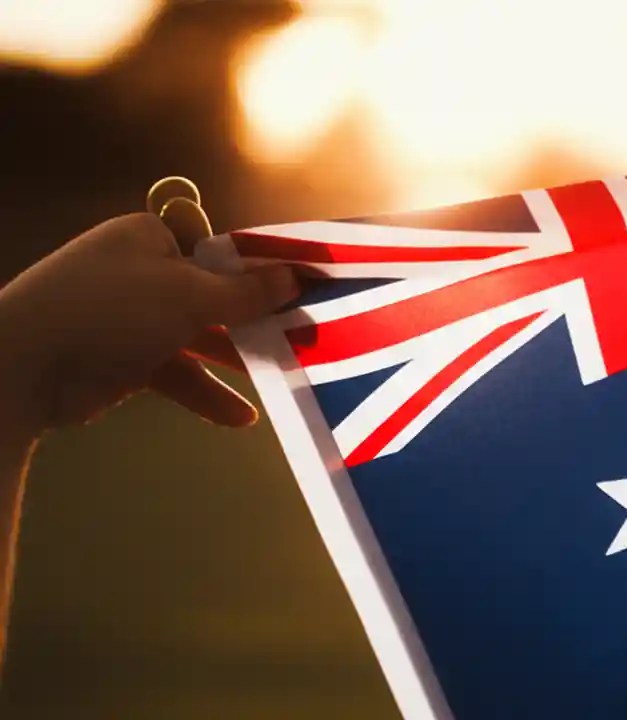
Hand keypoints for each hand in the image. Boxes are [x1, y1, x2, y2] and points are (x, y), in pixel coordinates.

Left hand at [0, 213, 297, 435]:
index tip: (301, 291)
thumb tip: (296, 275)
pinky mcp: (123, 360)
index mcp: (151, 238)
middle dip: (256, 319)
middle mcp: (141, 272)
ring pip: (199, 336)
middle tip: (306, 337)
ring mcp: (131, 318)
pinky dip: (206, 392)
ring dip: (237, 359)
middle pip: (213, 294)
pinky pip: (177, 371)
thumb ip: (247, 291)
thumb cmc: (110, 310)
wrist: (22, 365)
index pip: (217, 248)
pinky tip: (243, 417)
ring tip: (285, 378)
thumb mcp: (190, 296)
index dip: (259, 269)